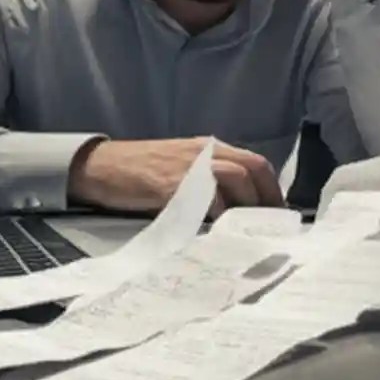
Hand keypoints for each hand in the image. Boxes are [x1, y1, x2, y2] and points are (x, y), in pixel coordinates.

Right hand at [67, 137, 283, 218]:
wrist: (102, 167)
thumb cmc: (141, 171)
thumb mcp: (182, 167)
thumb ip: (209, 180)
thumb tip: (239, 210)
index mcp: (209, 148)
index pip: (255, 163)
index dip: (272, 190)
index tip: (278, 215)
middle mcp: (204, 152)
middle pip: (252, 168)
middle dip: (266, 199)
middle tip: (269, 228)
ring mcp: (188, 166)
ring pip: (234, 177)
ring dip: (245, 206)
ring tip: (245, 231)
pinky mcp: (171, 183)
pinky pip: (205, 197)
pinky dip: (216, 214)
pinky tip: (216, 231)